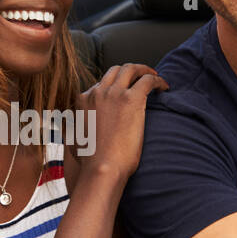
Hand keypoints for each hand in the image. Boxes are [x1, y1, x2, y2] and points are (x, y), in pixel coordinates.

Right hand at [74, 63, 168, 185]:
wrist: (102, 168)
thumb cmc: (91, 162)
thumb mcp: (73, 141)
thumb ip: (73, 131)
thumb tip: (72, 131)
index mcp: (83, 101)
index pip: (101, 84)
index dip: (115, 87)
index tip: (124, 92)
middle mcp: (97, 92)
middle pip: (115, 70)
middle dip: (129, 71)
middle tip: (141, 77)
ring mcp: (114, 94)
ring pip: (131, 69)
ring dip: (144, 70)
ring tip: (154, 76)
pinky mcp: (132, 99)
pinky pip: (148, 80)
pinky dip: (158, 80)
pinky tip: (164, 86)